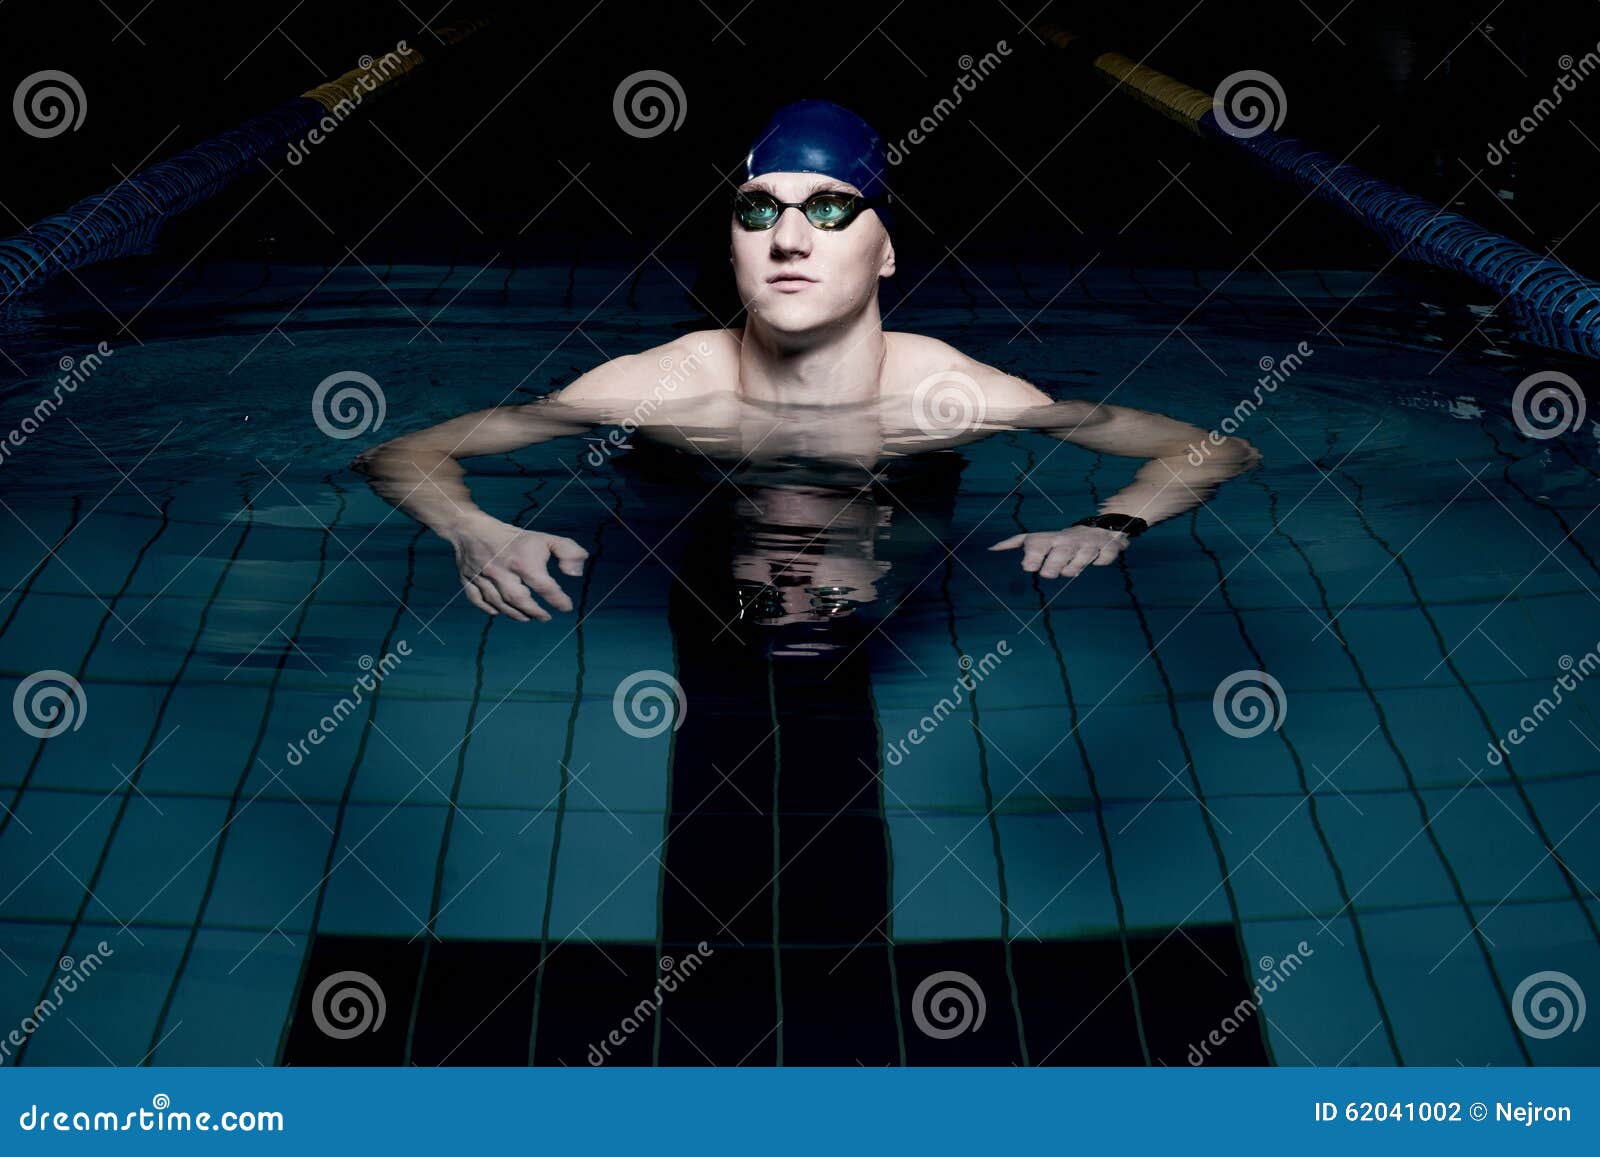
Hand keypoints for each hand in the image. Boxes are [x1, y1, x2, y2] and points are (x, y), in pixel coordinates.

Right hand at [446, 517, 588, 620]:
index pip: (544, 586)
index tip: (567, 607)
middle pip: (519, 599)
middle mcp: (501, 570)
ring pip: (499, 603)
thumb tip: (576, 574)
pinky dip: (489, 608)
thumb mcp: (544, 539)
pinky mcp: (467, 579)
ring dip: (515, 614)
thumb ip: (568, 552)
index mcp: (522, 560)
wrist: (472, 527)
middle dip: (535, 612)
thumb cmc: (514, 538)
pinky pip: (478, 600)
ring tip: (528, 616)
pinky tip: (500, 611)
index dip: (558, 599)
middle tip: (545, 617)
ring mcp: (482, 576)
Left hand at [988, 525, 1128, 578]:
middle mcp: (1068, 540)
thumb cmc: (1061, 540)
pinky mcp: (1107, 547)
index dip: (1032, 557)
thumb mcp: (1039, 538)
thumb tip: (992, 548)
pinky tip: (1096, 560)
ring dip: (1074, 568)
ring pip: (1080, 560)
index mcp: (1050, 539)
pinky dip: (1100, 561)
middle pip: (1058, 555)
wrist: (1099, 528)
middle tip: (1049, 573)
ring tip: (1070, 569)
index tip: (1029, 567)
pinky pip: (1103, 558)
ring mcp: (1088, 544)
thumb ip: (1016, 542)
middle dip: (1052, 568)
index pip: (1037, 544)